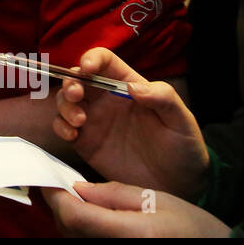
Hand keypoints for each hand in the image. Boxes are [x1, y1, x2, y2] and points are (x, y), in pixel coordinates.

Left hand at [42, 181, 230, 237]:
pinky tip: (93, 217)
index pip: (75, 216)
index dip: (56, 197)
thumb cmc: (194, 228)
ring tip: (79, 199)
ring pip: (74, 236)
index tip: (50, 179)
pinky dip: (82, 229)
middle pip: (69, 228)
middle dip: (61, 204)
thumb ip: (114, 194)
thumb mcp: (158, 200)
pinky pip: (87, 243)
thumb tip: (79, 188)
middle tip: (61, 185)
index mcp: (132, 234)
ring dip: (70, 217)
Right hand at [52, 48, 208, 198]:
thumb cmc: (183, 148)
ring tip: (79, 122)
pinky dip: (60, 126)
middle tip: (76, 96)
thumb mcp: (182, 120)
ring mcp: (94, 120)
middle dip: (70, 82)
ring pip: (65, 101)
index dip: (93, 58)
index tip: (87, 68)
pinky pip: (62, 127)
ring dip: (64, 106)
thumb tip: (133, 86)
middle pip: (78, 78)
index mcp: (128, 86)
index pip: (105, 61)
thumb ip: (163, 97)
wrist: (177, 186)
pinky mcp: (85, 142)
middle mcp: (107, 99)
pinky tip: (72, 135)